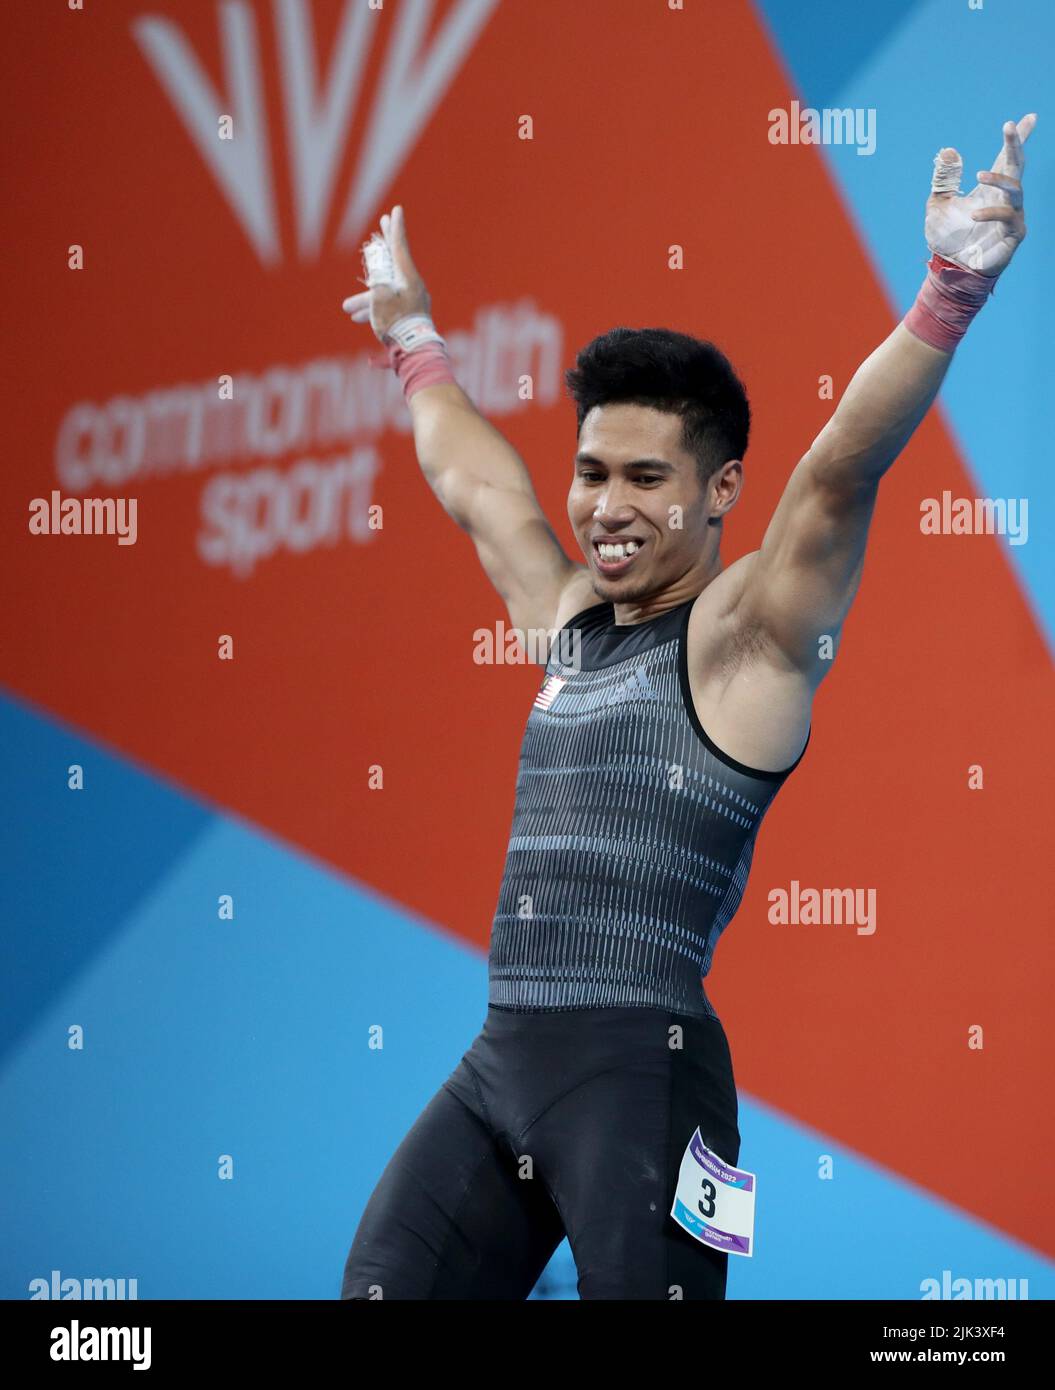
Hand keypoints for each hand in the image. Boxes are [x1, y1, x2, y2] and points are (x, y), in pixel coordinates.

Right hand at [342, 205, 431, 341]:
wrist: (414, 353)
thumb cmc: (396, 324)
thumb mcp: (380, 299)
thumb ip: (377, 283)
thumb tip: (377, 283)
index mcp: (409, 278)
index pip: (400, 247)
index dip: (395, 228)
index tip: (396, 210)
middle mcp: (412, 287)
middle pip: (394, 262)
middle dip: (382, 247)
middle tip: (382, 224)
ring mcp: (411, 301)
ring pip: (385, 291)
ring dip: (365, 299)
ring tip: (347, 308)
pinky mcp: (408, 316)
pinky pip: (388, 307)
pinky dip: (374, 311)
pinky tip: (358, 320)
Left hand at [924, 113, 1035, 275]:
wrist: (950, 269)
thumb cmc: (948, 237)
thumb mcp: (938, 204)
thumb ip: (945, 180)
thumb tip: (948, 150)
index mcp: (990, 188)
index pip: (1006, 158)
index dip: (1017, 139)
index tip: (1029, 118)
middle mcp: (1005, 198)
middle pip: (1016, 165)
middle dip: (1015, 144)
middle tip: (1010, 126)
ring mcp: (1012, 215)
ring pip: (1015, 189)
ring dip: (998, 179)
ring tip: (978, 175)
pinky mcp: (1014, 234)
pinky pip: (1007, 218)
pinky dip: (991, 214)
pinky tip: (973, 216)